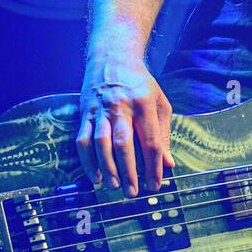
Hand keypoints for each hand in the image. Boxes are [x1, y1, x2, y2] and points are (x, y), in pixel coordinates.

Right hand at [75, 53, 174, 196]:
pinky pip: (83, 140)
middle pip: (124, 144)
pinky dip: (87, 160)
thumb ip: (163, 134)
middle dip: (129, 171)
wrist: (112, 58)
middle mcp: (121, 107)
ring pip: (101, 143)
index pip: (151, 141)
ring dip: (107, 167)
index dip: (154, 166)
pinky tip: (95, 175)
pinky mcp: (85, 113)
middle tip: (133, 192)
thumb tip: (168, 164)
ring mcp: (100, 110)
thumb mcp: (159, 103)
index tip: (155, 185)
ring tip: (115, 186)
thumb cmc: (140, 83)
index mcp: (144, 104)